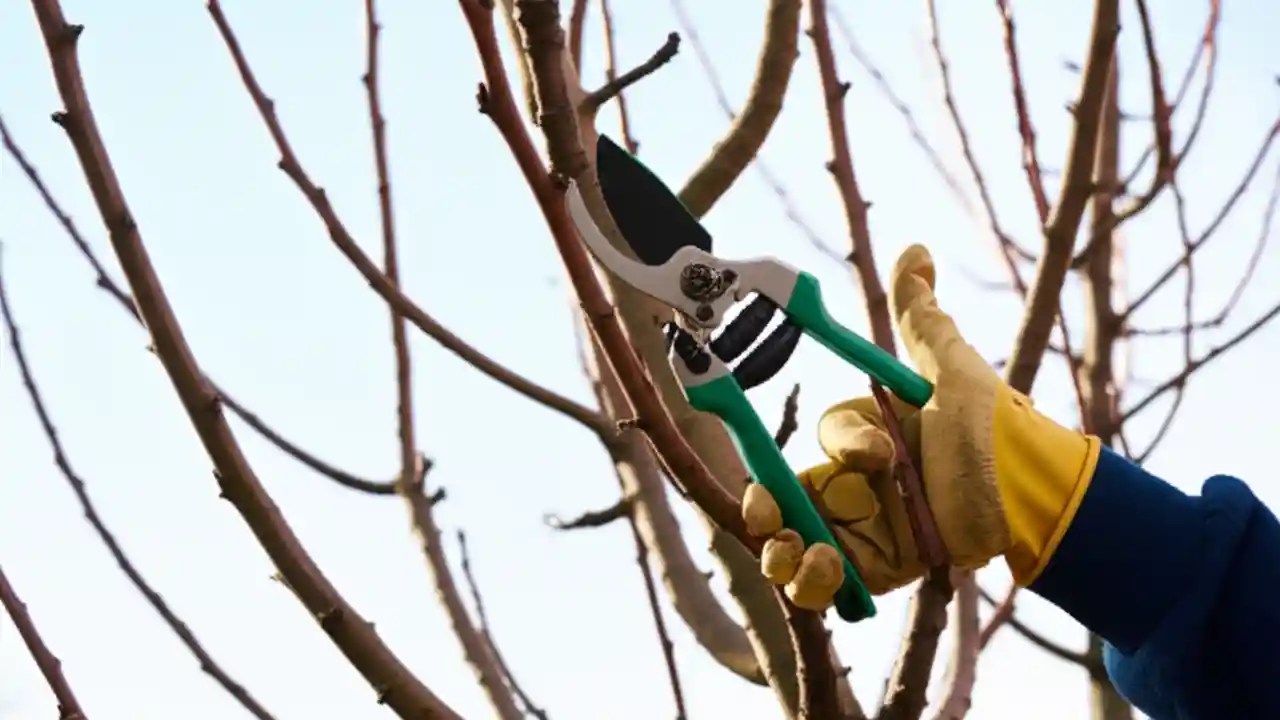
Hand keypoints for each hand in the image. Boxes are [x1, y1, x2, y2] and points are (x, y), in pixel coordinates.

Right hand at [742, 244, 1100, 610]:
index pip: (825, 439)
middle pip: (788, 498)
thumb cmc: (995, 429)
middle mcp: (858, 481)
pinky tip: (825, 575)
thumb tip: (915, 251)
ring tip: (797, 555)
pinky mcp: (878, 569)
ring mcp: (865, 527)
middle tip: (771, 522)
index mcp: (869, 435)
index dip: (836, 446)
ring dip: (784, 555)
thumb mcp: (952, 370)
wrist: (1031, 495)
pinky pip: (832, 584)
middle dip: (766, 513)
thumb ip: (922, 318)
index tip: (855, 459)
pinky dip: (816, 586)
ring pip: (798, 544)